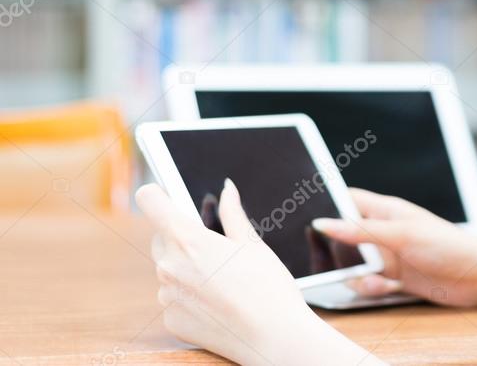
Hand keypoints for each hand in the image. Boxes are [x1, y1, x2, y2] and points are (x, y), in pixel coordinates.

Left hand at [135, 179, 374, 364]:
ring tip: (224, 281)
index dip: (158, 194)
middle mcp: (169, 266)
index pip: (150, 200)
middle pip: (161, 237)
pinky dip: (190, 297)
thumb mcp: (253, 244)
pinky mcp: (171, 320)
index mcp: (189, 239)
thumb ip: (233, 213)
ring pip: (169, 269)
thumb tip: (227, 189)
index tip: (168, 196)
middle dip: (182, 236)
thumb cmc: (269, 287)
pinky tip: (218, 303)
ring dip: (187, 268)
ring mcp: (166, 295)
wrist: (274, 338)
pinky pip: (174, 298)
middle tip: (217, 248)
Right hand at [312, 189, 476, 307]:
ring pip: (353, 264)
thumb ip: (360, 231)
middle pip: (345, 237)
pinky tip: (383, 287)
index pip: (348, 200)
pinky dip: (370, 287)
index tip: (308, 218)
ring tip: (372, 278)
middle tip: (336, 260)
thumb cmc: (445, 245)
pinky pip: (368, 283)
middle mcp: (384, 232)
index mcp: (386, 210)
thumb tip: (324, 223)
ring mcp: (389, 255)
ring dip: (355, 275)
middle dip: (337, 251)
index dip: (328, 206)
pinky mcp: (395, 277)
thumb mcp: (399, 234)